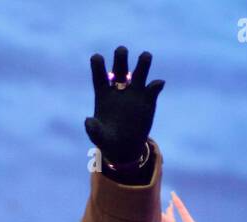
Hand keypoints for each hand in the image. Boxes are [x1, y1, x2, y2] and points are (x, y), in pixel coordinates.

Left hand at [84, 46, 163, 165]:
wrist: (125, 147)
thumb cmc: (107, 139)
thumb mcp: (98, 138)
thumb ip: (93, 130)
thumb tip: (88, 121)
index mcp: (103, 93)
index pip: (99, 75)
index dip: (97, 65)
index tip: (96, 57)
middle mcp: (119, 88)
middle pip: (119, 67)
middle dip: (120, 58)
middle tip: (121, 50)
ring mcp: (135, 92)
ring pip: (139, 71)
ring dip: (143, 62)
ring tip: (145, 56)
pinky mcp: (148, 99)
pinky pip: (153, 88)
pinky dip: (156, 85)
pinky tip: (157, 84)